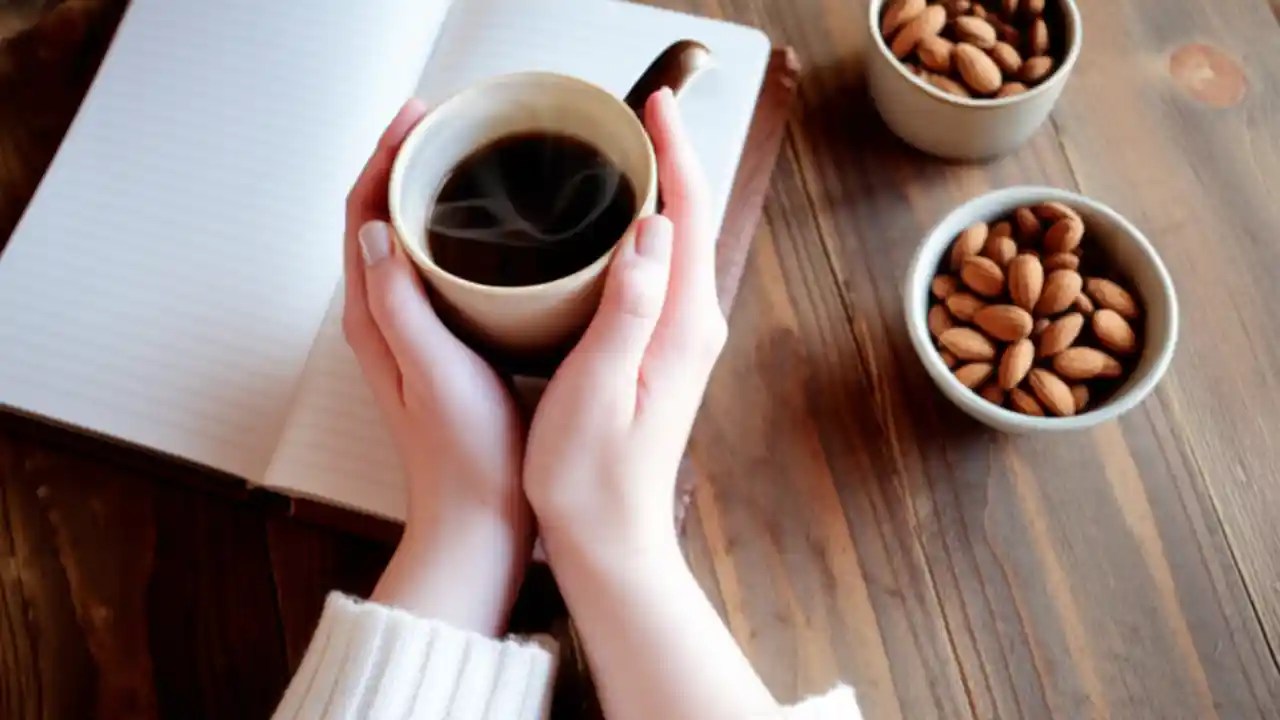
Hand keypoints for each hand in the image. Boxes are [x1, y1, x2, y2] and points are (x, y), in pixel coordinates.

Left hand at [343, 100, 531, 634]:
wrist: (480, 519)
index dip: (384, 157)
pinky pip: (437, 269)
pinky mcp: (444, 343)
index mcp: (372, 317)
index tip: (420, 115)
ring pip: (406, 241)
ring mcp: (412, 330)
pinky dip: (451, 233)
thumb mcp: (430, 369)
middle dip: (403, 162)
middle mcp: (383, 317)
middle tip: (447, 123)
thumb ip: (399, 302)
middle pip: (377, 218)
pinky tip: (489, 227)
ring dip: (424, 192)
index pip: (360, 214)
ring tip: (464, 156)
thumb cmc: (462, 452)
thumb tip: (372, 227)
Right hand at [524, 87, 726, 558]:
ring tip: (626, 145)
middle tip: (635, 108)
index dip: (675, 152)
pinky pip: (661, 269)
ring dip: (661, 189)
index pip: (690, 216)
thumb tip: (653, 227)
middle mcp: (693, 323)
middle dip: (670, 156)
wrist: (610, 539)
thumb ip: (629, 307)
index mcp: (682, 325)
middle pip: (692, 219)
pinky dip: (646, 229)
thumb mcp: (599, 388)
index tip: (654, 102)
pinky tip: (616, 221)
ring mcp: (681, 336)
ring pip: (678, 241)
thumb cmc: (591, 477)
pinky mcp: (661, 348)